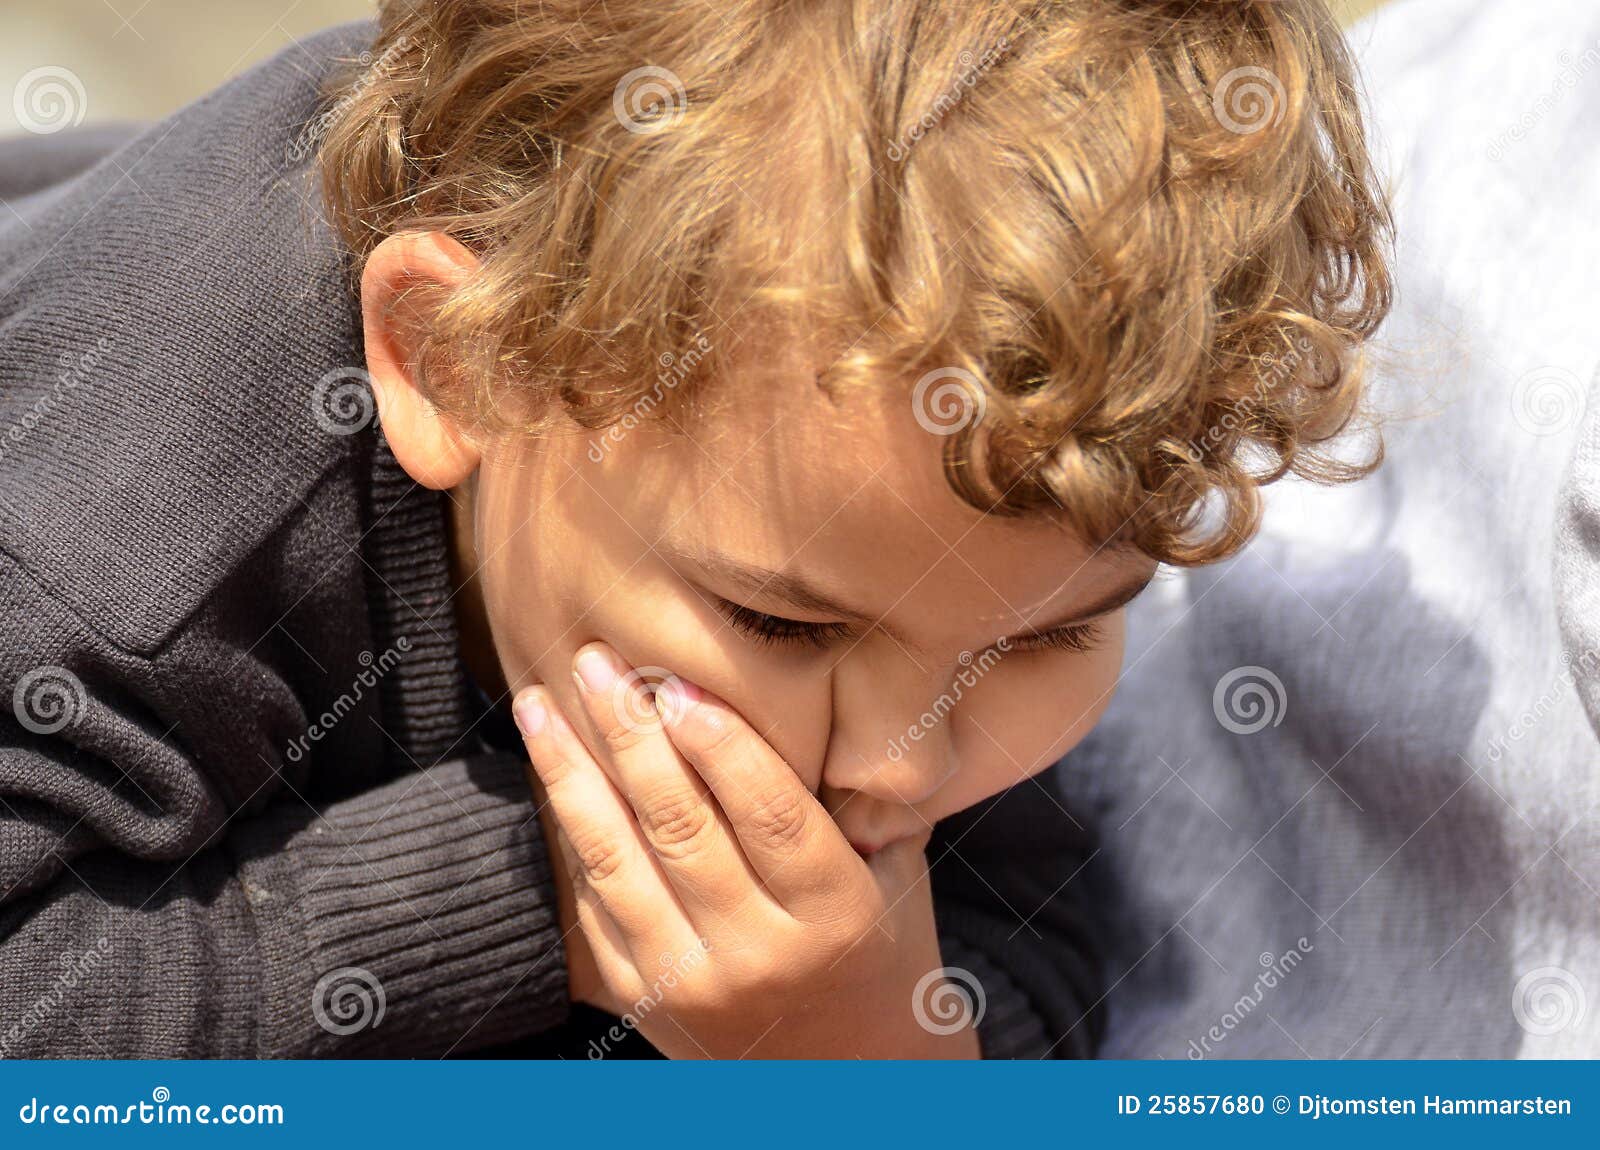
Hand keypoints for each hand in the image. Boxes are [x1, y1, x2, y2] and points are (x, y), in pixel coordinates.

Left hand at [512, 642, 980, 1058]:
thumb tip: (813, 687)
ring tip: (541, 705)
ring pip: (616, 862)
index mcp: (835, 917)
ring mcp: (692, 984)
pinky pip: (593, 905)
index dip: (721, 742)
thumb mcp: (893, 874)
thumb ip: (854, 797)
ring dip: (570, 774)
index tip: (678, 681)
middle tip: (595, 660)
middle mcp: (760, 956)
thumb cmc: (880, 949)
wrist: (848, 1080)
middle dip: (629, 733)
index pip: (769, 814)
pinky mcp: (643, 1000)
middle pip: (681, 826)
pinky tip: (553, 774)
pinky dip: (570, 834)